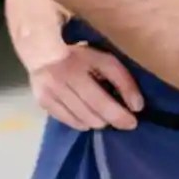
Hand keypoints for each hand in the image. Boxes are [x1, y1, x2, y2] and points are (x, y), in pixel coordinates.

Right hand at [29, 44, 143, 131]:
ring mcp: (52, 90)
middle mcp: (66, 76)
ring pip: (84, 119)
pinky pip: (70, 121)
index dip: (122, 104)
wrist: (42, 54)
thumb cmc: (79, 56)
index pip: (109, 82)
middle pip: (96, 108)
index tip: (135, 115)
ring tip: (104, 118)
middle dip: (114, 118)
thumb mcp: (103, 60)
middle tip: (123, 121)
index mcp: (83, 61)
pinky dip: (82, 123)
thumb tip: (137, 106)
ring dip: (99, 122)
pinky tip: (87, 119)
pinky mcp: (44, 101)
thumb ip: (121, 79)